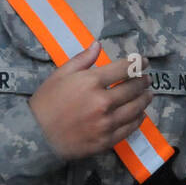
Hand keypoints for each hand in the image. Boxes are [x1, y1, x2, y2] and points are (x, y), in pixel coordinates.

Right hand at [28, 41, 152, 160]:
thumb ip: (82, 59)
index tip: (145, 62)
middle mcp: (102, 101)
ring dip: (144, 100)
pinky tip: (139, 114)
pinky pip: (129, 128)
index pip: (124, 69)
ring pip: (135, 108)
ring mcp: (106, 122)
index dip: (138, 63)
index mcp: (91, 82)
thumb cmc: (46, 102)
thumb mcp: (60, 74)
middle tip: (147, 79)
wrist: (37, 136)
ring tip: (148, 95)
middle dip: (143, 81)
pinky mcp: (106, 139)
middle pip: (133, 88)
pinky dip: (138, 119)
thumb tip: (98, 45)